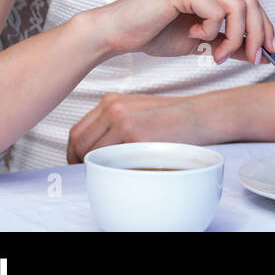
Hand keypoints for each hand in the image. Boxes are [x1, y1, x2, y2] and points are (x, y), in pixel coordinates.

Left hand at [66, 92, 210, 163]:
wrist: (200, 115)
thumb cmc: (172, 116)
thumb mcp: (137, 110)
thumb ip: (113, 122)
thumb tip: (92, 148)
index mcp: (111, 101)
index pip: (78, 132)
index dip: (74, 153)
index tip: (80, 164)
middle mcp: (113, 109)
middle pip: (79, 143)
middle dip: (80, 163)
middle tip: (91, 174)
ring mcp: (123, 122)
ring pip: (93, 154)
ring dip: (98, 167)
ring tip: (111, 172)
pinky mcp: (135, 137)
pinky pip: (112, 161)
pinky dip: (114, 169)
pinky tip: (125, 170)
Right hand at [89, 0, 274, 64]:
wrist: (114, 34)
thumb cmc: (153, 34)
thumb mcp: (202, 40)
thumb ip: (230, 41)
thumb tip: (262, 54)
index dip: (264, 23)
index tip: (269, 50)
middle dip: (258, 32)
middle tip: (255, 58)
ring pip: (238, 5)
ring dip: (235, 37)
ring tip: (217, 55)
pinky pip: (217, 11)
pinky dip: (212, 31)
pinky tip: (193, 36)